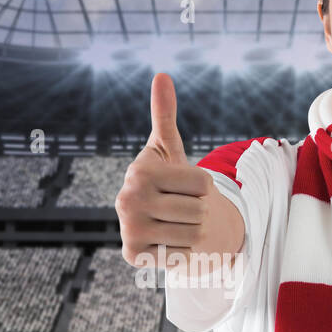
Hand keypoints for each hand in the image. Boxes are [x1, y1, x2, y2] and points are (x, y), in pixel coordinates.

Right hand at [116, 73, 215, 266]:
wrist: (154, 222)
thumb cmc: (166, 182)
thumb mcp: (168, 149)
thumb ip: (165, 114)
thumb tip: (161, 75)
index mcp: (140, 171)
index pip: (204, 182)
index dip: (204, 186)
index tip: (183, 186)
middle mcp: (126, 199)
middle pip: (200, 209)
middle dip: (200, 212)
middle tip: (181, 210)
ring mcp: (129, 229)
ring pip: (196, 234)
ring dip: (194, 233)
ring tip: (176, 225)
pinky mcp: (134, 255)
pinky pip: (185, 255)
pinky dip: (184, 252)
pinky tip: (168, 243)